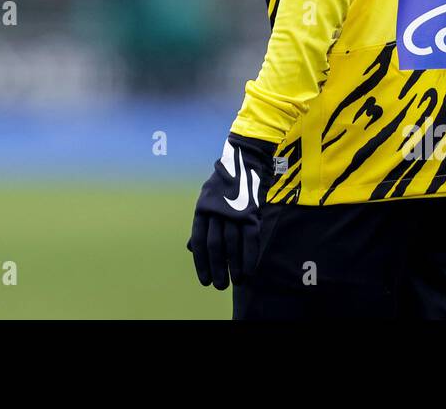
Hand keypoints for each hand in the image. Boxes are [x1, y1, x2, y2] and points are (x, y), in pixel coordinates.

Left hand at [186, 134, 274, 289]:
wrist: (245, 159)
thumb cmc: (225, 183)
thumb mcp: (208, 200)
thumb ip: (202, 225)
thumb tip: (193, 249)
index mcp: (202, 208)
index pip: (200, 242)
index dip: (201, 264)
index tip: (205, 281)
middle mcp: (216, 211)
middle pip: (216, 246)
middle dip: (218, 269)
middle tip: (220, 286)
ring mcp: (234, 211)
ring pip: (233, 245)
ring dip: (235, 267)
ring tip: (236, 281)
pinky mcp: (252, 211)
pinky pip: (250, 239)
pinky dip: (250, 257)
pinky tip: (250, 270)